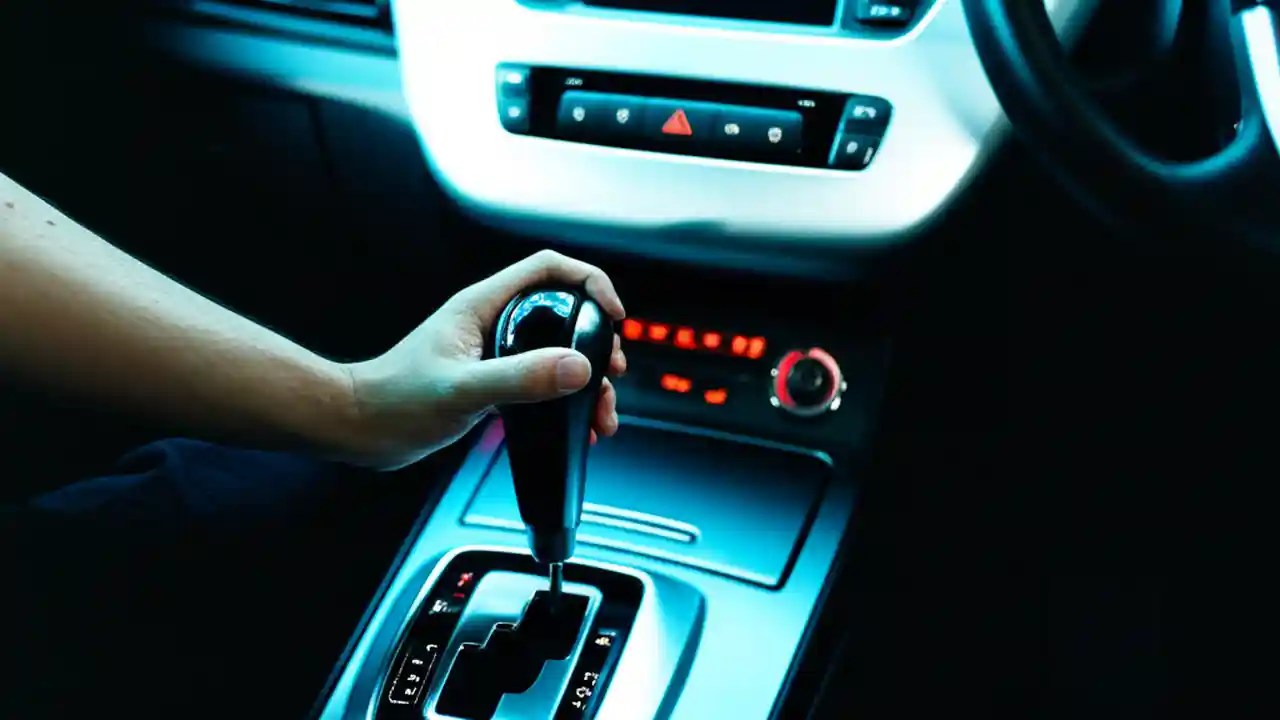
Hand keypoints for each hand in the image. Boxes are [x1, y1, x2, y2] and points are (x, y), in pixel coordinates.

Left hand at [337, 250, 627, 469]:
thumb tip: (577, 368)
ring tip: (602, 410)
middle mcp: (491, 323)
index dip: (589, 281)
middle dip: (597, 338)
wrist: (359, 429)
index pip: (548, 269)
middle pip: (563, 312)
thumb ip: (520, 378)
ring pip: (556, 351)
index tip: (613, 314)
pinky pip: (541, 381)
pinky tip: (576, 423)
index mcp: (483, 306)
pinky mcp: (490, 382)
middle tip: (614, 369)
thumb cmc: (393, 401)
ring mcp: (492, 352)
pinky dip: (565, 400)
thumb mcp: (462, 390)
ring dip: (586, 377)